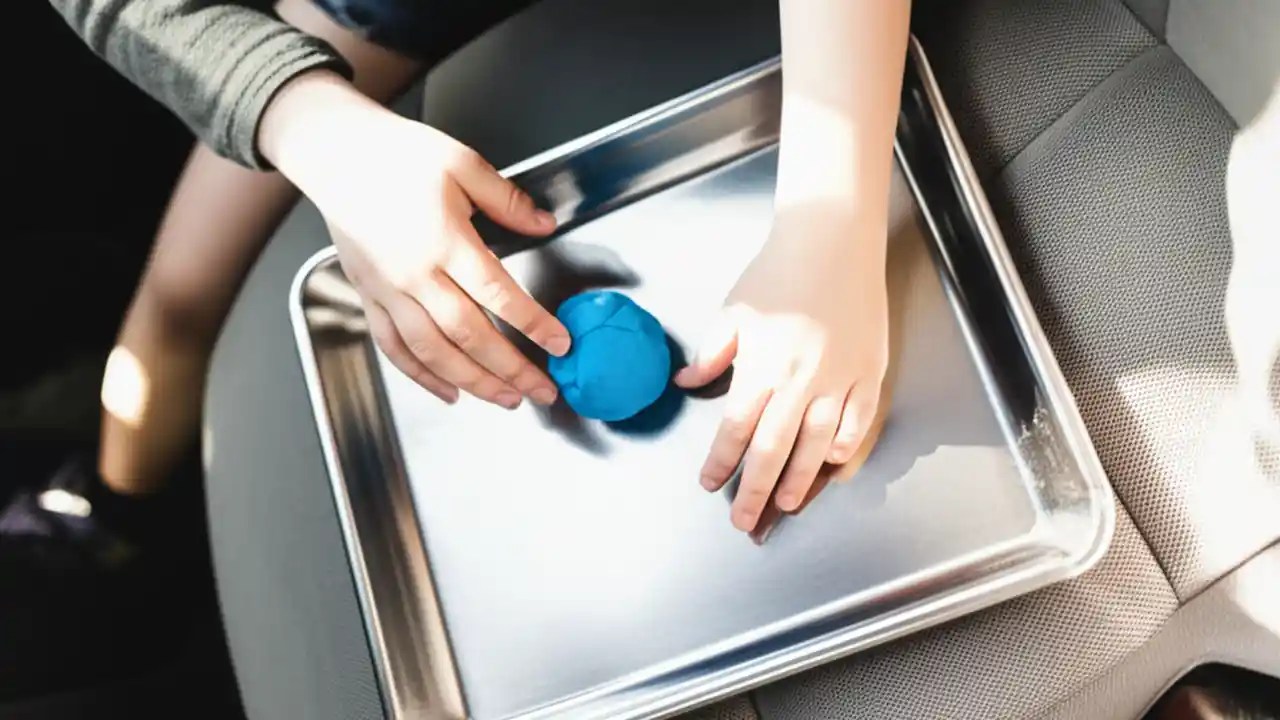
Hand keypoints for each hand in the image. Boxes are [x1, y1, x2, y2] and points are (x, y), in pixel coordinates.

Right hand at [260, 72, 568, 408]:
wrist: (333, 153)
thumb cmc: (395, 154)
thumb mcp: (462, 162)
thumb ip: (507, 200)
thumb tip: (545, 224)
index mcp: (444, 238)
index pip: (499, 294)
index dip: (533, 324)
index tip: (560, 344)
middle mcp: (414, 273)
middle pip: (469, 335)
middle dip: (511, 369)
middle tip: (543, 389)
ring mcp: (388, 290)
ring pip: (433, 351)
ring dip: (474, 382)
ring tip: (507, 399)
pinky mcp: (368, 297)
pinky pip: (394, 347)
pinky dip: (422, 376)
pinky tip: (450, 391)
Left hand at [676, 206, 888, 531]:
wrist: (832, 239)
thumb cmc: (778, 271)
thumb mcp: (733, 311)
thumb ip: (711, 354)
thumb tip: (687, 382)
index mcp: (761, 363)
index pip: (735, 428)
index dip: (721, 462)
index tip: (710, 483)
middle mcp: (799, 377)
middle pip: (772, 450)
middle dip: (754, 491)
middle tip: (743, 520)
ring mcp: (838, 377)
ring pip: (816, 444)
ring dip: (798, 480)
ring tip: (784, 504)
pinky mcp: (868, 371)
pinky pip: (858, 422)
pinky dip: (844, 447)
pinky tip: (830, 465)